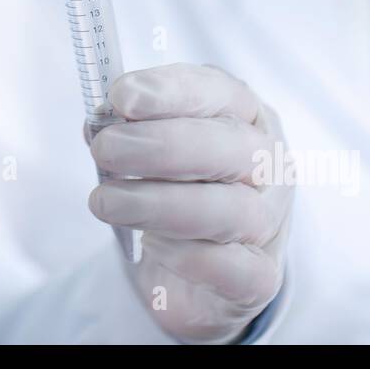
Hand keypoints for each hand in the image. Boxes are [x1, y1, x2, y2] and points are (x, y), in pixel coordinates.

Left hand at [89, 64, 291, 342]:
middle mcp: (267, 164)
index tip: (122, 96)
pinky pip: (232, 268)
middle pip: (231, 147)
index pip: (220, 92)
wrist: (201, 268)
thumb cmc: (179, 188)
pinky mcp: (259, 277)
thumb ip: (131, 129)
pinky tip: (150, 245)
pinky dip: (186, 256)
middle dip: (161, 145)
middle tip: (104, 149)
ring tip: (105, 201)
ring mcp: (270, 222)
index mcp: (246, 117)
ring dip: (158, 203)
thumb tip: (99, 123)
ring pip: (231, 209)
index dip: (172, 92)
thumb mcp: (157, 147)